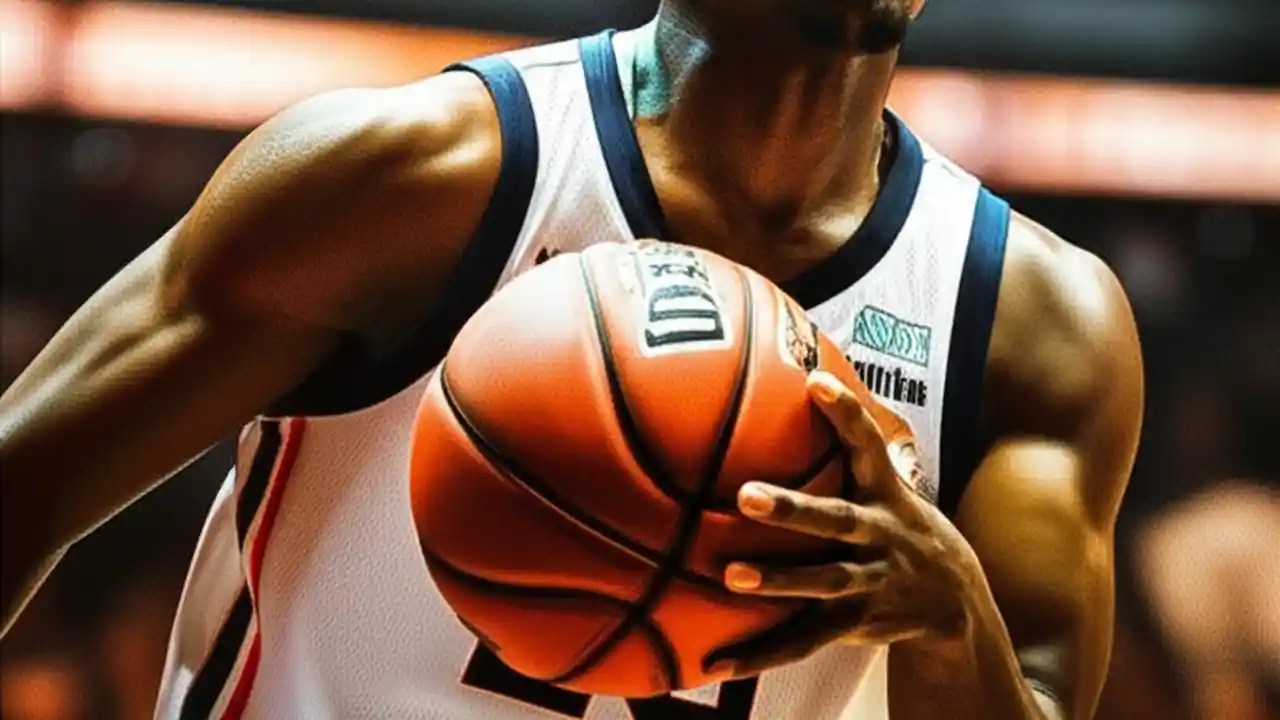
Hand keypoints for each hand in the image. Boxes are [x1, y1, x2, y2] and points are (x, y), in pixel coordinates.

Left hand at [707, 371, 986, 677]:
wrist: (954, 600)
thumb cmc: (898, 524)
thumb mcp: (886, 484)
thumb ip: (846, 449)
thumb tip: (795, 382)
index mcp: (886, 495)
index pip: (867, 444)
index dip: (845, 413)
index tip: (815, 382)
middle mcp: (881, 536)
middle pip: (836, 521)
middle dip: (793, 509)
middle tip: (745, 494)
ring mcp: (871, 583)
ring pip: (823, 582)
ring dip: (779, 581)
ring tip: (731, 576)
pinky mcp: (856, 623)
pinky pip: (804, 640)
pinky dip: (761, 652)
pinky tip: (717, 661)